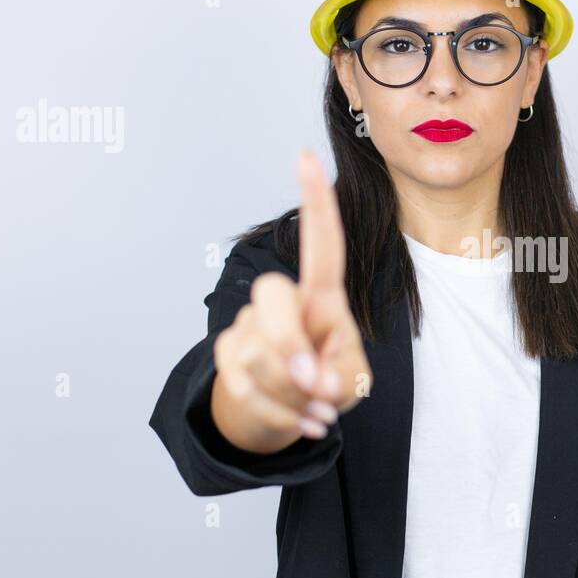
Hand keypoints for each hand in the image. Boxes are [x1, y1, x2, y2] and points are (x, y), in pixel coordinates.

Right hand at [209, 150, 371, 453]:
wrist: (288, 417)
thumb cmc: (327, 385)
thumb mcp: (351, 384)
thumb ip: (341, 379)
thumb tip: (313, 381)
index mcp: (321, 297)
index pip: (321, 246)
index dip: (315, 204)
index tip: (306, 155)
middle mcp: (281, 300)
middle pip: (272, 298)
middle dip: (290, 348)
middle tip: (316, 386)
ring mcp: (248, 325)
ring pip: (259, 355)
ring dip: (293, 396)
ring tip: (314, 409)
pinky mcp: (226, 354)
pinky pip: (246, 386)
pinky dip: (279, 414)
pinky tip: (299, 422)